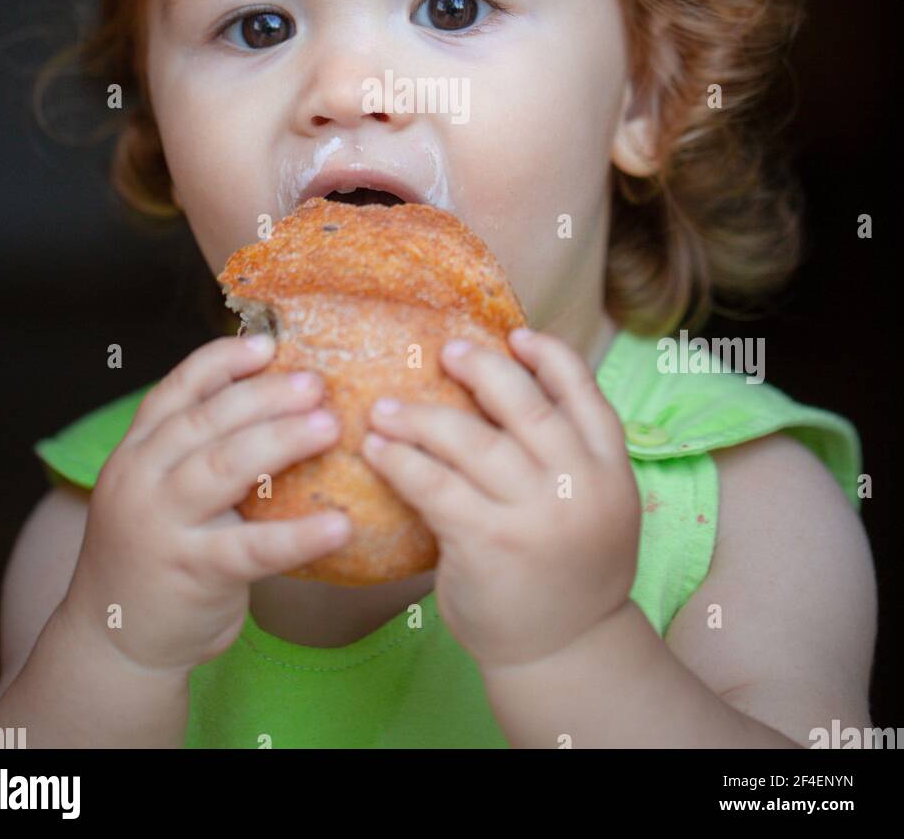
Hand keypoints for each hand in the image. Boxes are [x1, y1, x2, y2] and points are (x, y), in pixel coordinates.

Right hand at [63, 333, 349, 674]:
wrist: (113, 640)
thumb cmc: (157, 552)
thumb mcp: (160, 488)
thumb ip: (199, 447)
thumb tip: (276, 395)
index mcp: (138, 450)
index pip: (177, 390)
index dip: (223, 363)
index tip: (270, 344)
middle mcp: (141, 479)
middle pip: (207, 421)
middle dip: (265, 395)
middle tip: (317, 383)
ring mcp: (162, 526)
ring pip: (223, 468)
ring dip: (280, 441)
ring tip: (330, 426)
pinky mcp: (191, 573)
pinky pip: (251, 549)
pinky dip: (298, 535)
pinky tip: (338, 524)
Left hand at [361, 328, 640, 670]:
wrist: (565, 652)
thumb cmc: (566, 571)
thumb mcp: (594, 505)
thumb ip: (565, 455)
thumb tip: (504, 392)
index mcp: (611, 468)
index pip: (584, 392)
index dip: (551, 356)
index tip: (517, 335)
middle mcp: (579, 484)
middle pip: (524, 404)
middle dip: (481, 369)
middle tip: (445, 352)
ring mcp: (535, 513)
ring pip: (471, 441)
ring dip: (421, 417)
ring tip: (385, 407)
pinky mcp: (488, 542)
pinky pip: (435, 486)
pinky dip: (401, 462)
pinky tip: (377, 450)